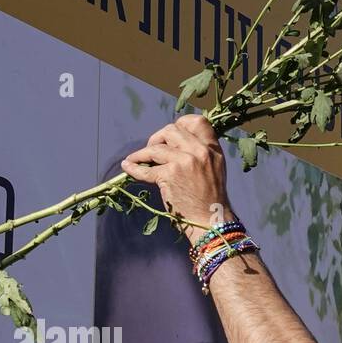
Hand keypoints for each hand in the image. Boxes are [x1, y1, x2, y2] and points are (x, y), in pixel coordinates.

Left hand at [120, 114, 235, 239]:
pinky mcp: (170, 175)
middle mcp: (200, 151)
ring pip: (156, 147)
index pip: (197, 122)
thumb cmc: (209, 199)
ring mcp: (185, 162)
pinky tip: (128, 167)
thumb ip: (200, 154)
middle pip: (171, 130)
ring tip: (135, 159)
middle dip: (157, 138)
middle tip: (152, 150)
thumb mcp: (214, 169)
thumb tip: (173, 146)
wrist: (210, 221)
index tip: (169, 135)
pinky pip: (146, 168)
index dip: (180, 124)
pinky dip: (133, 167)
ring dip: (142, 153)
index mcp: (212, 149)